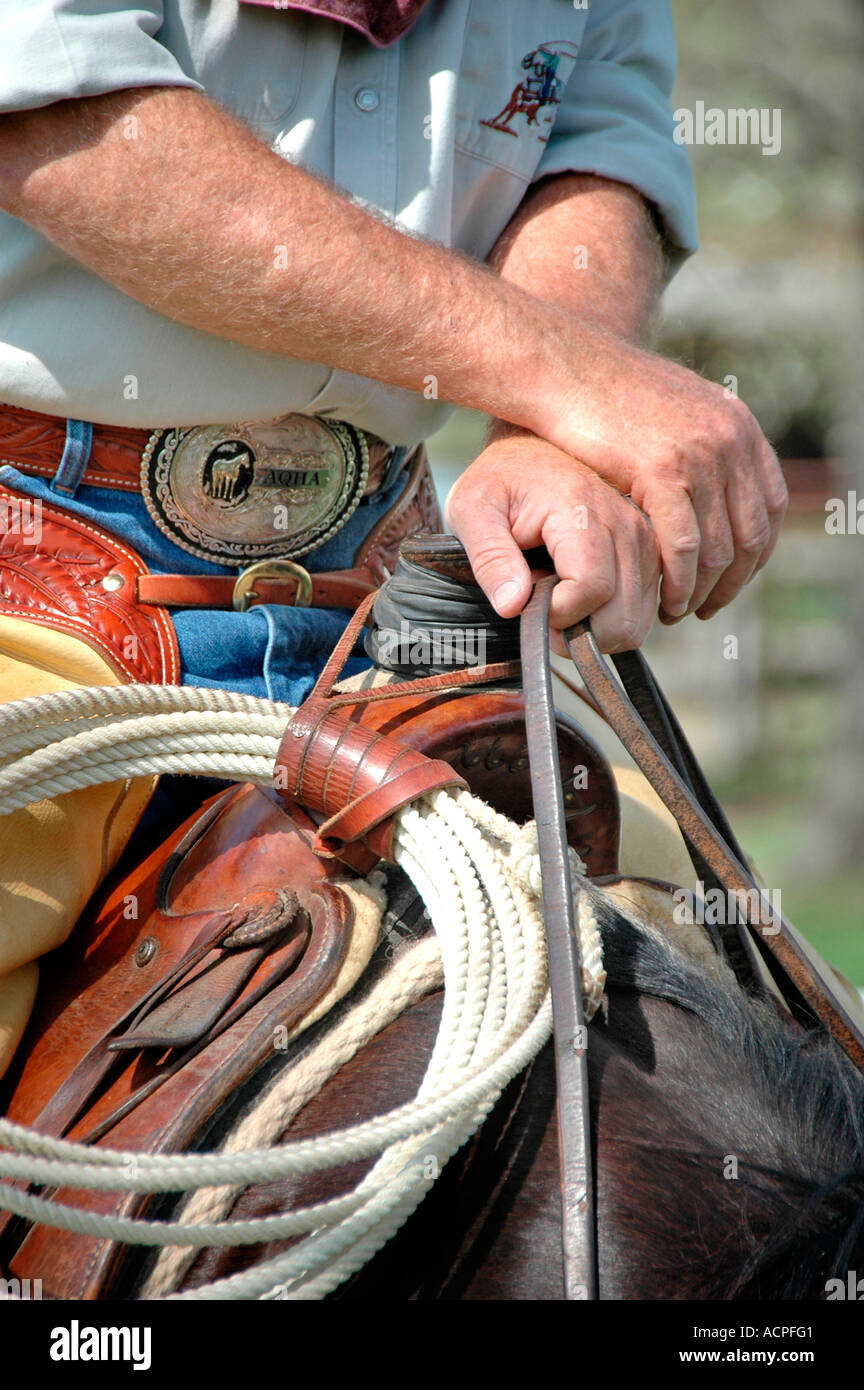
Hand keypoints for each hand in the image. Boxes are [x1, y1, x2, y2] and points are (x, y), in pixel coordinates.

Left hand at [444, 432, 659, 652]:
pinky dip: (612, 620)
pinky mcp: (649, 552)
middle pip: (620, 615)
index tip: (525, 603)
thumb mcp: (472, 510)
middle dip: (576, 632)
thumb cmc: (500, 479)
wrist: (531, 452)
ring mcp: (643, 539)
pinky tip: (581, 599)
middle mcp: (624, 523)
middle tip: (541, 608)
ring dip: (594, 629)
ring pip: (635, 622)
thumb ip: (490, 558)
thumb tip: (513, 605)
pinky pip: (643, 611)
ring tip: (559, 599)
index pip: (590, 588)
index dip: (556, 614)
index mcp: (580, 508)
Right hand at [536, 323, 788, 620]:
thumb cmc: (604, 395)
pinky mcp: (664, 472)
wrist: (564, 367)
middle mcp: (730, 440)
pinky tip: (661, 599)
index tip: (731, 580)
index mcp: (738, 426)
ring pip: (718, 547)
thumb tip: (714, 482)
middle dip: (730, 582)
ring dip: (700, 590)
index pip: (769, 507)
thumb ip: (700, 445)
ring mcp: (701, 455)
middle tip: (705, 608)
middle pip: (750, 534)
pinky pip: (682, 545)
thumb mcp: (673, 410)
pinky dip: (676, 581)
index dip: (754, 553)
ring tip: (677, 610)